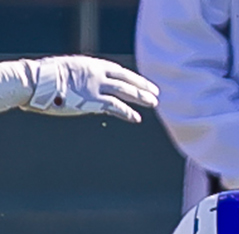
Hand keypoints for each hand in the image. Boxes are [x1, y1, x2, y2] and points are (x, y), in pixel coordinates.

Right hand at [0, 56, 158, 122]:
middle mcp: (97, 73)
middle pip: (126, 79)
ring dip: (141, 97)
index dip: (132, 77)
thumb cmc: (46, 78)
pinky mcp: (93, 100)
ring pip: (125, 91)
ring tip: (154, 103)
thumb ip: (84, 78)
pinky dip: (128, 112)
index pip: (118, 70)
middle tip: (156, 93)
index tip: (142, 82)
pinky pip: (116, 107)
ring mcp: (96, 86)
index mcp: (91, 64)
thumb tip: (91, 89)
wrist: (35, 82)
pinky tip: (137, 118)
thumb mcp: (69, 71)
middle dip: (142, 86)